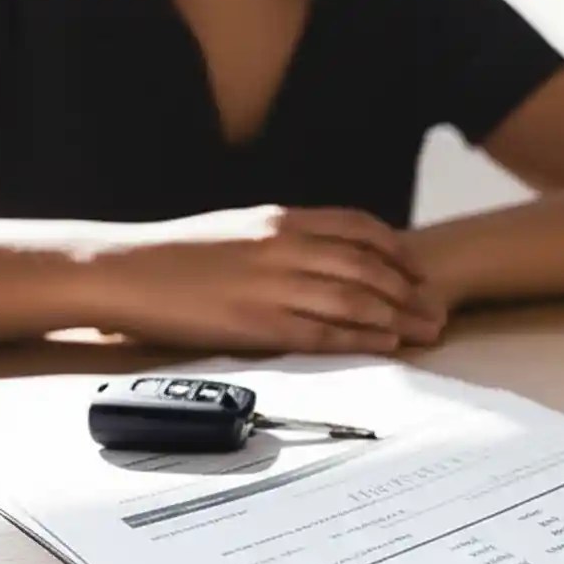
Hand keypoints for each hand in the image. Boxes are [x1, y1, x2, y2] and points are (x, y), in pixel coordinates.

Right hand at [86, 206, 445, 352]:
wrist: (126, 270)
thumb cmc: (178, 253)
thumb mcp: (238, 228)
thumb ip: (283, 238)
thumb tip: (326, 255)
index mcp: (280, 218)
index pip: (359, 227)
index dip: (397, 250)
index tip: (418, 270)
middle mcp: (284, 247)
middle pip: (368, 267)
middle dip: (409, 291)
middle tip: (436, 310)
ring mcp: (273, 285)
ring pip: (354, 300)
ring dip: (397, 318)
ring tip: (425, 333)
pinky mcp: (258, 324)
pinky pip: (324, 332)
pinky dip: (362, 339)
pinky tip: (386, 346)